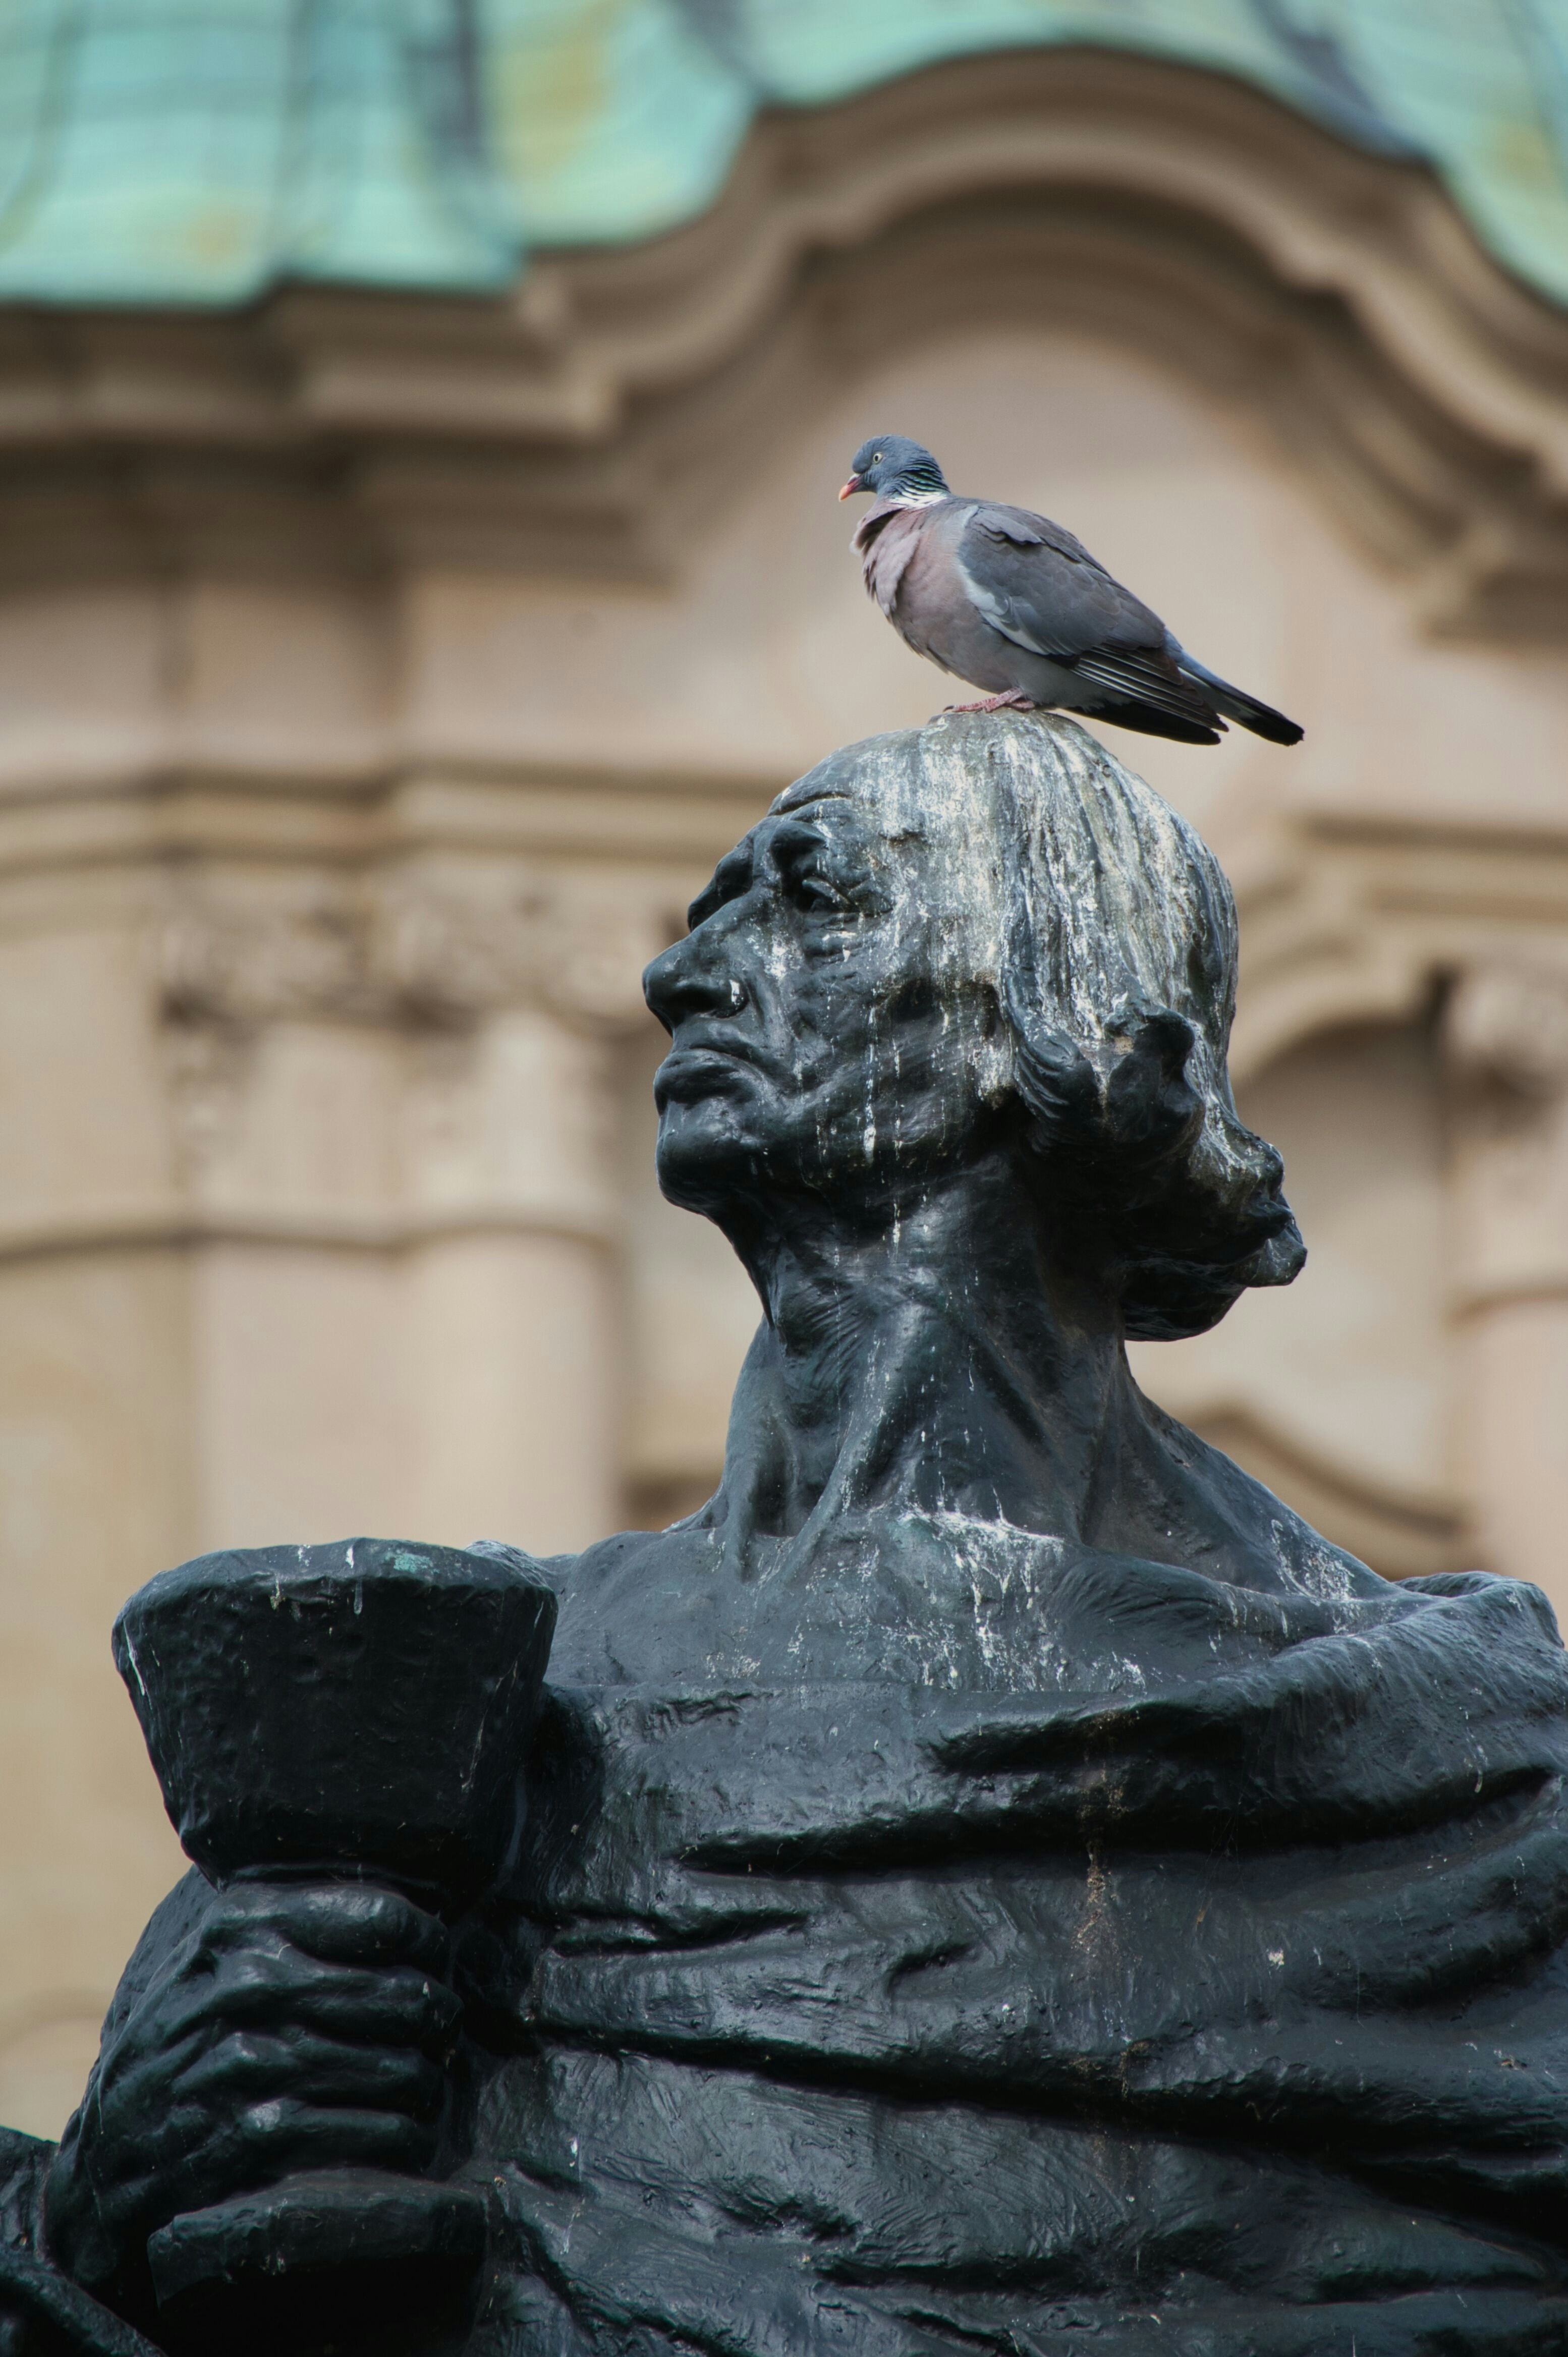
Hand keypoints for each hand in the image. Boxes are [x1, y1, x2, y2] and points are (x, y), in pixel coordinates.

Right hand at [43, 1877, 460, 2315]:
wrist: (119, 2142)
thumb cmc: (197, 2031)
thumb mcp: (226, 1949)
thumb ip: (302, 1914)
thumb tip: (421, 1891)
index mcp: (246, 1921)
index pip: (386, 1915)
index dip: (430, 1944)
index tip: (434, 1964)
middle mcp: (248, 1983)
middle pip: (405, 1994)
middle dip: (439, 2018)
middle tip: (441, 2033)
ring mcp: (250, 2063)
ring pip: (400, 2069)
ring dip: (426, 2084)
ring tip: (422, 2087)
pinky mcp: (254, 2138)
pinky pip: (375, 2133)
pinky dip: (402, 2137)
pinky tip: (401, 2134)